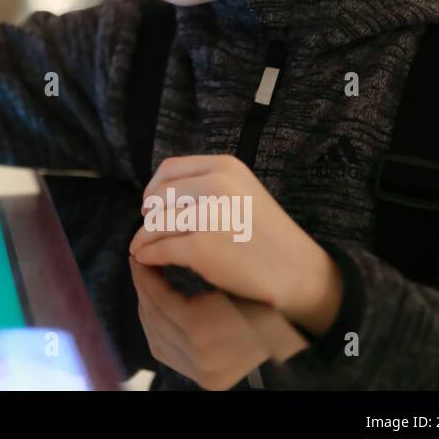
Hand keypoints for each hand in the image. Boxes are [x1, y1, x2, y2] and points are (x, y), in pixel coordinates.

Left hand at [129, 154, 342, 336]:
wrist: (298, 271)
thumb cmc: (267, 235)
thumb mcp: (242, 191)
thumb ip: (206, 185)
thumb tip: (157, 194)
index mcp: (225, 167)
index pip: (170, 169)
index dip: (153, 187)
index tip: (149, 204)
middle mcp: (216, 184)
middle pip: (158, 196)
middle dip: (148, 214)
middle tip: (147, 228)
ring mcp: (208, 216)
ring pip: (156, 223)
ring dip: (143, 237)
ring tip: (140, 247)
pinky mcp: (202, 248)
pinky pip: (160, 249)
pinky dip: (148, 255)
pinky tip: (145, 260)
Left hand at [131, 258, 309, 389]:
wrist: (291, 335)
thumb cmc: (260, 296)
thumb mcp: (227, 279)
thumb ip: (190, 272)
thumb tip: (149, 254)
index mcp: (203, 330)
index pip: (159, 300)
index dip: (145, 276)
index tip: (139, 256)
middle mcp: (200, 357)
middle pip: (153, 318)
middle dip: (142, 289)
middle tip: (139, 265)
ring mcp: (201, 372)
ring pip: (154, 335)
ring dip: (146, 307)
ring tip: (147, 284)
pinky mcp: (204, 379)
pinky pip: (164, 351)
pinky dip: (155, 328)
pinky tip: (156, 309)